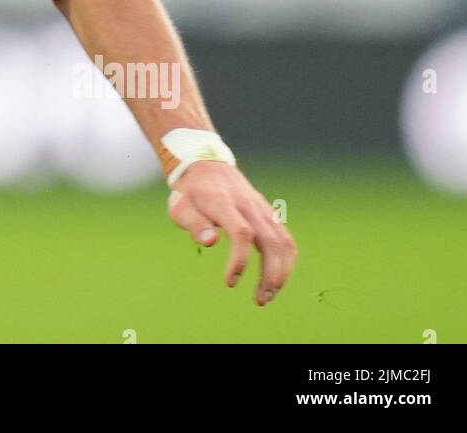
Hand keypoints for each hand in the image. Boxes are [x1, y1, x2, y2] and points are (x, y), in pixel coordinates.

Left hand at [166, 160, 297, 305]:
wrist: (206, 166)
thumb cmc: (190, 192)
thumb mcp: (179, 206)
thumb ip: (194, 224)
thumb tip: (210, 242)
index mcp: (223, 202)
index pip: (241, 233)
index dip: (239, 261)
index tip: (230, 282)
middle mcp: (248, 205)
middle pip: (271, 242)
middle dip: (270, 275)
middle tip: (260, 300)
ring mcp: (262, 209)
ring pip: (284, 242)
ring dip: (282, 272)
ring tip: (268, 295)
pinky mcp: (269, 214)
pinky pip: (286, 239)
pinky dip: (286, 261)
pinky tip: (276, 279)